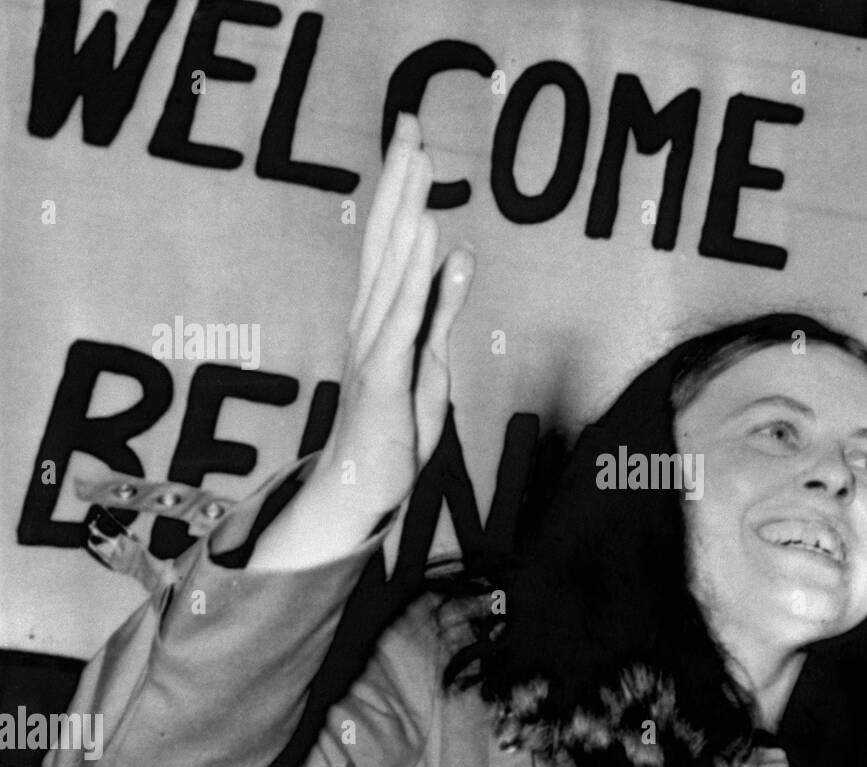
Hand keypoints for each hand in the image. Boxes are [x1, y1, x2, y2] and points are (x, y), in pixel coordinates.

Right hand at [314, 110, 474, 522]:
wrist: (360, 495)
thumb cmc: (392, 432)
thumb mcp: (430, 362)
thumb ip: (442, 311)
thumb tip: (459, 255)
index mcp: (379, 319)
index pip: (391, 244)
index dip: (402, 191)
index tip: (412, 140)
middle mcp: (369, 323)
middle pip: (386, 241)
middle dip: (399, 181)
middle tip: (409, 123)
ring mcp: (372, 348)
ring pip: (391, 268)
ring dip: (405, 211)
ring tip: (417, 160)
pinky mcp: (384, 377)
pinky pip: (402, 318)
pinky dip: (415, 273)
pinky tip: (425, 231)